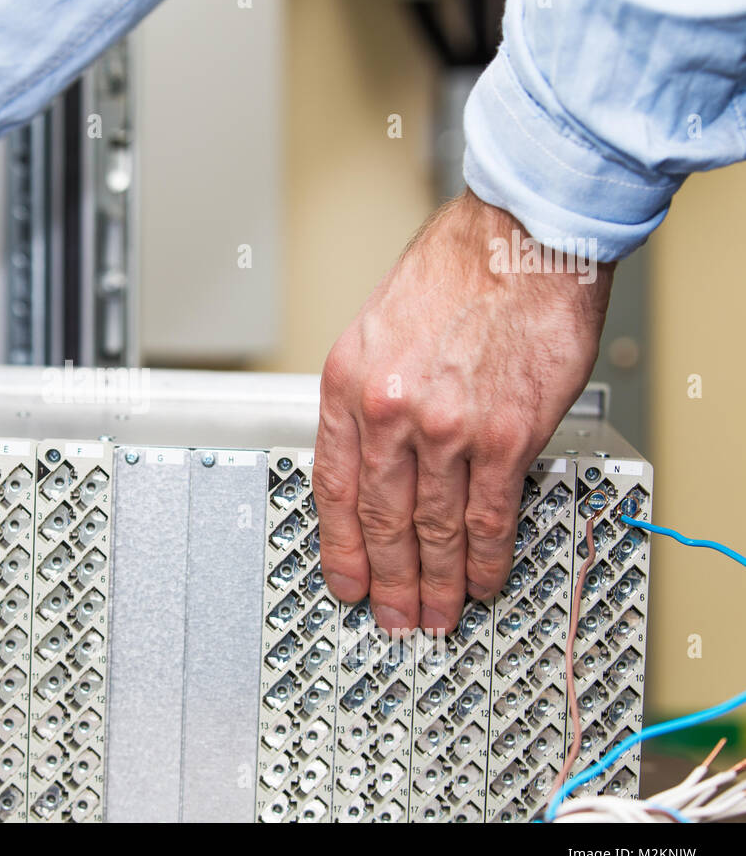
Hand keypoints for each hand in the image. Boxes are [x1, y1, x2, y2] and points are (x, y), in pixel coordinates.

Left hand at [312, 190, 612, 635]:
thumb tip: (371, 466)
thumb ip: (370, 401)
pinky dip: (487, 557)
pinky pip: (491, 515)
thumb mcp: (376, 332)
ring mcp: (448, 427)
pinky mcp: (506, 436)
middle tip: (393, 616)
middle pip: (382, 519)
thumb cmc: (454, 274)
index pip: (333, 488)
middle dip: (388, 579)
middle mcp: (391, 410)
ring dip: (437, 581)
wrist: (521, 239)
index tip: (345, 581)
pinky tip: (483, 578)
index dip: (340, 547)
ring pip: (436, 528)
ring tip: (437, 614)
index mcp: (348, 384)